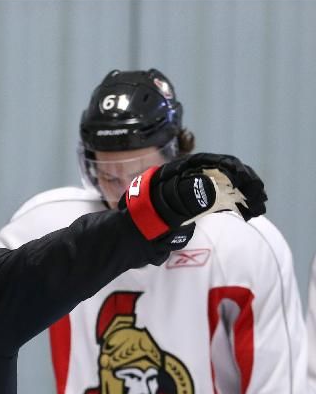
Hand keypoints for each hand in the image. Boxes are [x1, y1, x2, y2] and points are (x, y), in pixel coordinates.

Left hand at [122, 153, 266, 243]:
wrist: (134, 232)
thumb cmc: (143, 217)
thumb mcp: (160, 208)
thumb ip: (181, 201)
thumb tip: (209, 192)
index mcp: (179, 170)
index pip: (211, 161)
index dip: (232, 168)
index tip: (245, 180)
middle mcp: (192, 175)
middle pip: (225, 171)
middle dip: (245, 183)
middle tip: (260, 200)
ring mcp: (198, 188)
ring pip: (228, 185)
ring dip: (246, 194)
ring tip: (257, 209)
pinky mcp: (202, 201)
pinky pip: (225, 197)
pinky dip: (238, 204)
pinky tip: (248, 213)